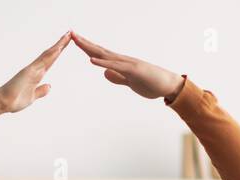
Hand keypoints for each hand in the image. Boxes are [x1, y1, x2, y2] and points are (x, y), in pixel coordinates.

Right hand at [0, 31, 69, 125]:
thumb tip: (49, 86)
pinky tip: (58, 48)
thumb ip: (41, 91)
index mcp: (36, 75)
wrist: (2, 102)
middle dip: (60, 44)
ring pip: (48, 54)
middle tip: (69, 34)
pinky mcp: (29, 71)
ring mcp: (32, 69)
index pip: (50, 61)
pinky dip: (51, 54)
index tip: (66, 44)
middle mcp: (35, 69)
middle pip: (50, 54)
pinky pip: (42, 61)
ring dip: (58, 45)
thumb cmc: (14, 100)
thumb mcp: (32, 97)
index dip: (58, 53)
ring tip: (68, 35)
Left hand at [69, 31, 183, 99]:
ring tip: (77, 40)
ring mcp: (128, 64)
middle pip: (99, 50)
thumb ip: (118, 77)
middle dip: (84, 42)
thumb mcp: (130, 82)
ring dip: (90, 48)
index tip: (75, 41)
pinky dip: (103, 63)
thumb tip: (105, 73)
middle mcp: (122, 60)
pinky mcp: (133, 71)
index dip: (86, 47)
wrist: (169, 85)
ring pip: (105, 55)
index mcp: (120, 64)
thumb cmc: (152, 83)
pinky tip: (92, 60)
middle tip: (70, 34)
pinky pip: (115, 66)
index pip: (99, 54)